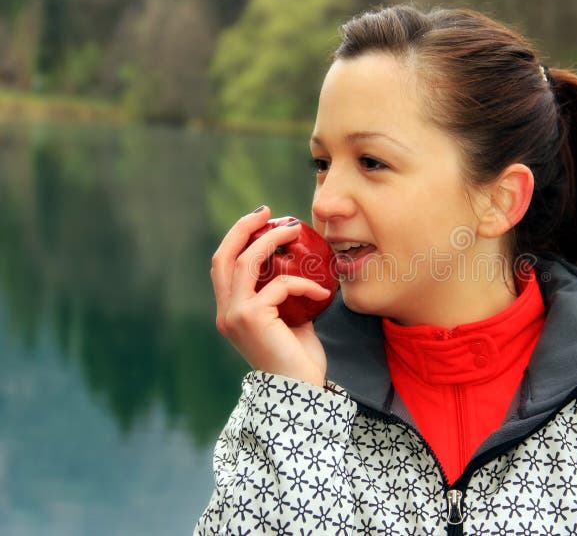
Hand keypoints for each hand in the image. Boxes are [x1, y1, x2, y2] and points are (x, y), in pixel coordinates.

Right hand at [210, 206, 331, 386]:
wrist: (301, 393)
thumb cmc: (298, 361)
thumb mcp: (291, 323)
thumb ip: (287, 299)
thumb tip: (303, 274)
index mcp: (230, 313)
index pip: (224, 266)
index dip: (239, 238)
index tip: (262, 220)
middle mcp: (226, 312)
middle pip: (224, 256)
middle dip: (244, 228)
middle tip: (269, 212)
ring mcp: (235, 315)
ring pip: (246, 262)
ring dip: (271, 241)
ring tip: (295, 232)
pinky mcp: (251, 317)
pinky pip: (280, 285)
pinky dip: (304, 284)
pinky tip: (324, 294)